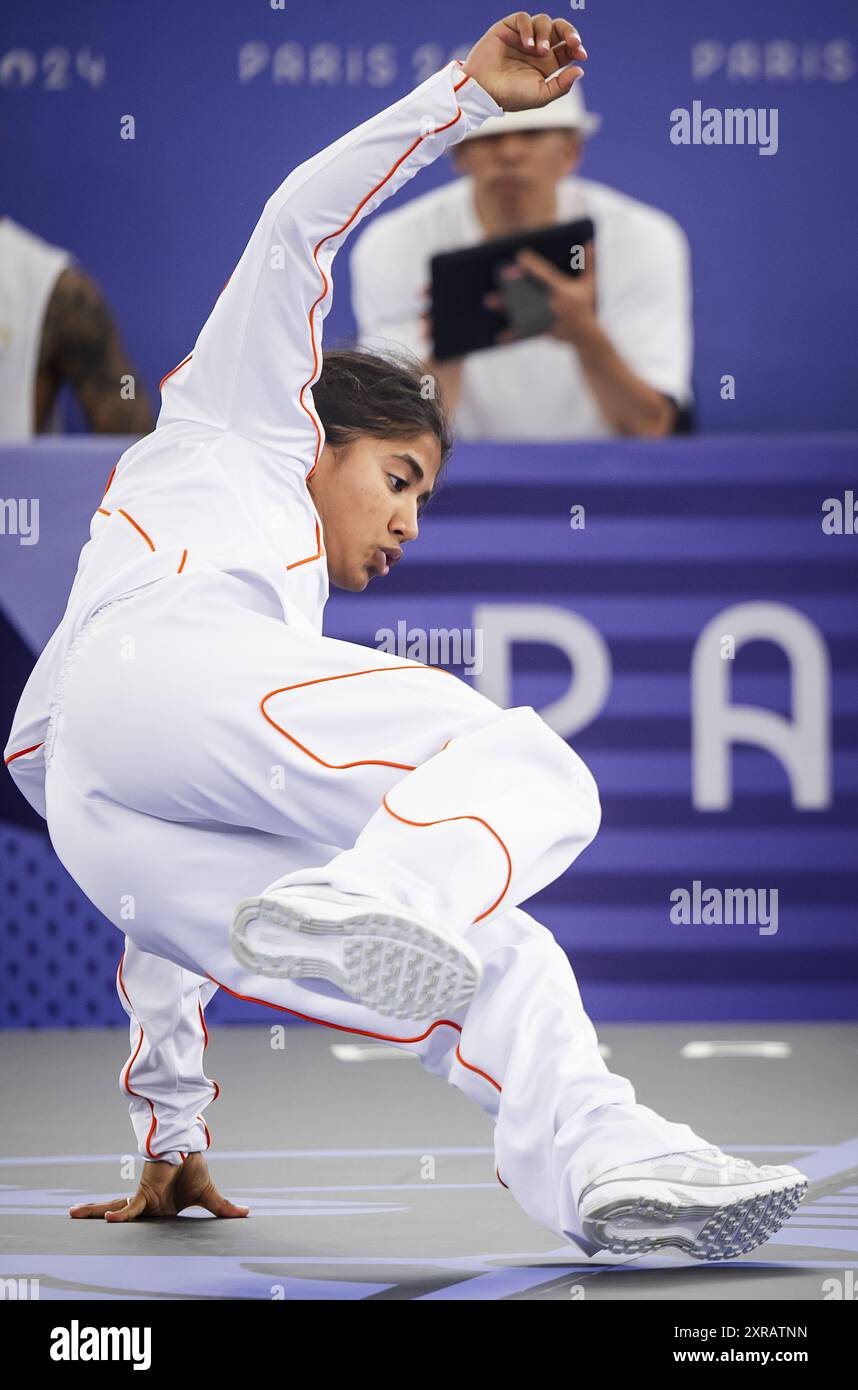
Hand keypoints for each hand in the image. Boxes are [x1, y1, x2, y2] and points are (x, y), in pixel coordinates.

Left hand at [68, 1153, 249, 1221]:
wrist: (193, 1148)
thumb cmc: (196, 1167)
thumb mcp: (208, 1195)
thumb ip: (223, 1208)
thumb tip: (248, 1213)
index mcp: (158, 1206)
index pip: (136, 1214)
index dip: (121, 1216)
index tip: (108, 1219)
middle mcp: (146, 1202)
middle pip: (118, 1209)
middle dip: (95, 1210)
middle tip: (72, 1212)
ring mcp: (143, 1198)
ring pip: (116, 1207)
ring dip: (94, 1210)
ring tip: (72, 1212)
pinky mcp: (145, 1194)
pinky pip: (132, 1207)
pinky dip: (122, 1214)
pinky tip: (110, 1219)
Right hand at [463, 12, 586, 111]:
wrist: (483, 91)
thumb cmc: (510, 97)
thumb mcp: (540, 95)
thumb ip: (561, 85)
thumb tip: (580, 70)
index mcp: (546, 63)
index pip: (567, 47)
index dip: (576, 47)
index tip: (580, 54)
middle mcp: (536, 48)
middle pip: (559, 29)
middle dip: (569, 32)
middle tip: (573, 42)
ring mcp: (522, 37)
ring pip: (543, 21)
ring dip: (545, 34)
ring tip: (539, 51)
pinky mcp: (508, 28)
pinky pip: (523, 18)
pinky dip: (528, 28)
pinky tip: (527, 45)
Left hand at [484, 240, 597, 346]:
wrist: (586, 336)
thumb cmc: (585, 306)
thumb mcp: (589, 284)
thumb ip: (589, 263)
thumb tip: (590, 242)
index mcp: (562, 291)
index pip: (545, 275)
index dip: (533, 265)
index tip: (520, 255)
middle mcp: (552, 305)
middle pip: (529, 293)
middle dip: (514, 285)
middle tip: (499, 276)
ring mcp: (546, 319)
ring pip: (521, 311)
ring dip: (505, 306)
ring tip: (488, 300)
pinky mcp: (542, 332)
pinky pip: (524, 333)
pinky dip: (511, 334)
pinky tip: (497, 335)